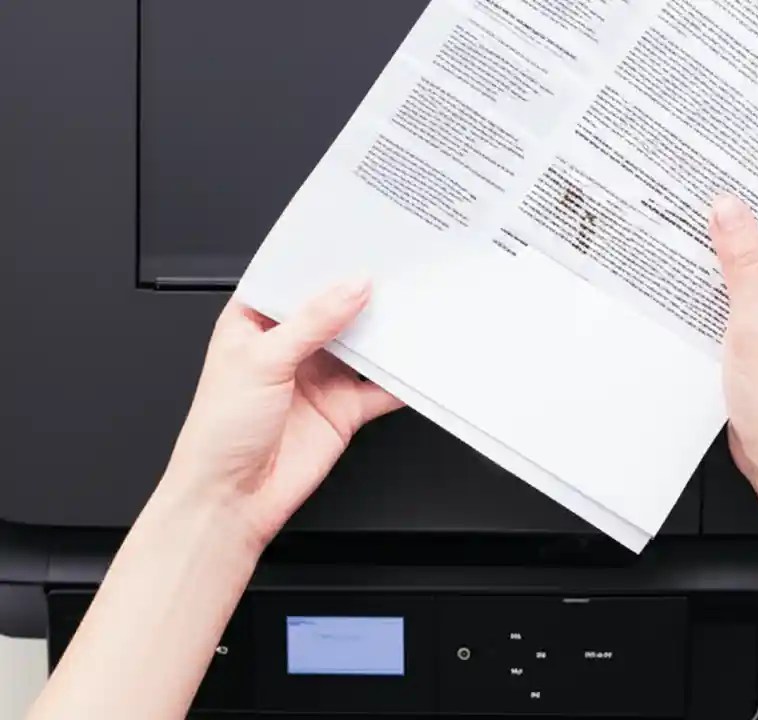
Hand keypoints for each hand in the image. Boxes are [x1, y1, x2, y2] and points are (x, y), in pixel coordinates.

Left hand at [163, 280, 403, 548]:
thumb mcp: (262, 360)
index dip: (321, 260)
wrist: (232, 498)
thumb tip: (353, 287)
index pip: (293, 280)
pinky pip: (381, 388)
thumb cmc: (219, 431)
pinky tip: (417, 362)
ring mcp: (320, 377)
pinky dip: (401, 379)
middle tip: (395, 270)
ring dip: (385, 331)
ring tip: (413, 306)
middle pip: (335, 309)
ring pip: (363, 345)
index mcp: (256, 323)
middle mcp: (290, 346)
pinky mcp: (344, 409)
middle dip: (363, 293)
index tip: (355, 241)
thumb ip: (312, 321)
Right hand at [710, 196, 757, 511]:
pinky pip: (741, 301)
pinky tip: (693, 282)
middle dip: (741, 222)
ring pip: (755, 272)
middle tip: (704, 192)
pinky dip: (719, 291)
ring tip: (692, 230)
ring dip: (726, 258)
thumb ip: (744, 266)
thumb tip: (731, 211)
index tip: (740, 170)